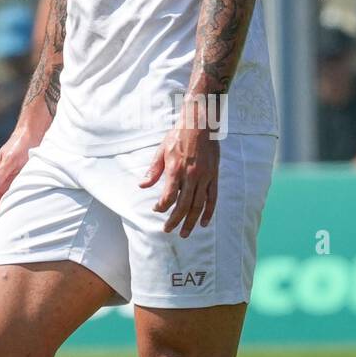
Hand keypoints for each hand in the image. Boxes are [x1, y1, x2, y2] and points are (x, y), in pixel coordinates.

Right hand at [0, 114, 45, 221]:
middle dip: (1, 217)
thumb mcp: (11, 159)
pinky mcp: (25, 179)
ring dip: (11, 212)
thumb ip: (0, 174)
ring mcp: (14, 180)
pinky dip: (22, 205)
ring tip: (18, 227)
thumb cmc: (20, 142)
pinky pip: (21, 195)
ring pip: (10, 201)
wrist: (35, 131)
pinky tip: (28, 214)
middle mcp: (3, 180)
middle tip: (7, 231)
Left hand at [139, 116, 219, 236]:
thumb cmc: (178, 136)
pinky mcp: (214, 176)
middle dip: (175, 221)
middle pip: (183, 205)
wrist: (200, 124)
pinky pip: (212, 198)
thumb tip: (142, 185)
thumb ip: (153, 171)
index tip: (156, 210)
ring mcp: (204, 177)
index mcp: (176, 170)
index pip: (168, 197)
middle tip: (168, 231)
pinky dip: (209, 212)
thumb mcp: (161, 151)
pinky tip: (204, 222)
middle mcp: (191, 176)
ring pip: (198, 205)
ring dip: (191, 221)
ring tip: (185, 233)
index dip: (162, 207)